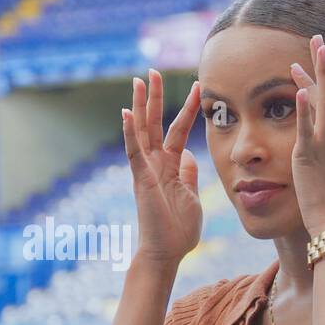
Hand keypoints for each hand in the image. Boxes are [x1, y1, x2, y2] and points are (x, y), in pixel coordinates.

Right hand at [122, 70, 203, 269]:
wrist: (166, 253)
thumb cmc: (178, 229)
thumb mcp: (191, 195)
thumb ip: (188, 174)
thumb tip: (188, 155)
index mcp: (170, 166)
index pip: (178, 131)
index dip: (188, 110)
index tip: (199, 88)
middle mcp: (156, 163)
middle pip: (155, 123)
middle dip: (156, 97)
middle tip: (154, 71)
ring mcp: (146, 169)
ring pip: (142, 131)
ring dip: (140, 105)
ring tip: (140, 80)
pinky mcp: (141, 179)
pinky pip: (133, 152)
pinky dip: (129, 133)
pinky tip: (126, 113)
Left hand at [288, 36, 324, 234]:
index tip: (318, 58)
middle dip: (324, 65)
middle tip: (318, 39)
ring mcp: (324, 145)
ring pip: (319, 104)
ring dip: (314, 76)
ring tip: (306, 53)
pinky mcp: (308, 156)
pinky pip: (305, 128)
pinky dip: (304, 109)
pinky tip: (300, 90)